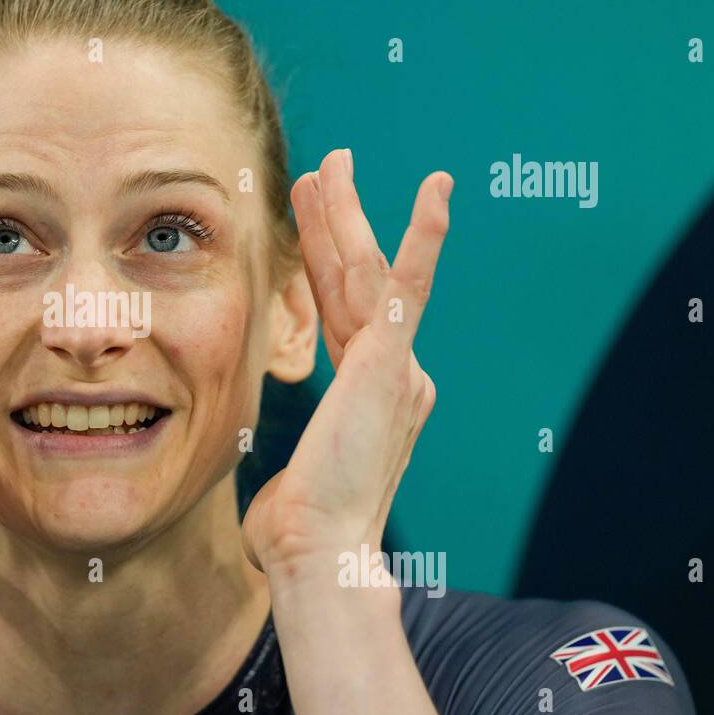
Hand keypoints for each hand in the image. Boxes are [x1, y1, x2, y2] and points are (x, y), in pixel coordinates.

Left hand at [242, 149, 451, 573]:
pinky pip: (407, 287)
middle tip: (324, 171)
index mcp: (369, 395)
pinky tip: (439, 191)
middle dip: (337, 225)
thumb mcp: (294, 469)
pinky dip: (423, 237)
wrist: (320, 550)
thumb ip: (296, 449)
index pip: (341, 313)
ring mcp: (396, 366)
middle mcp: (392, 375)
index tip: (310, 229)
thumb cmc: (299, 528)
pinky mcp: (391, 363)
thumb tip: (275, 472)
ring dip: (350, 216)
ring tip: (336, 163)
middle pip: (356, 282)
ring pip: (370, 272)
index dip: (323, 265)